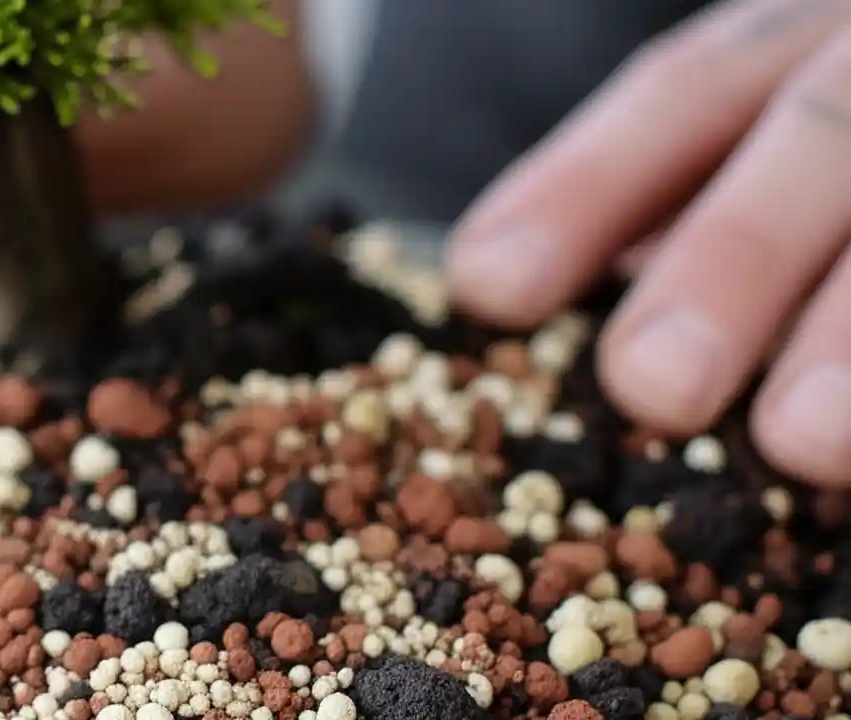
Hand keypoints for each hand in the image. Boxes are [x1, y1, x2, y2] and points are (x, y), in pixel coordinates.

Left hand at [447, 0, 850, 485]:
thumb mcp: (777, 125)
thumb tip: (519, 285)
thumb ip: (677, 188)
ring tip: (803, 442)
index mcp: (808, 35)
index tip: (492, 285)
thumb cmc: (836, 147)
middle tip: (653, 385)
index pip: (686, 92)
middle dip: (733, 257)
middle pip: (820, 134)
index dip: (583, 185)